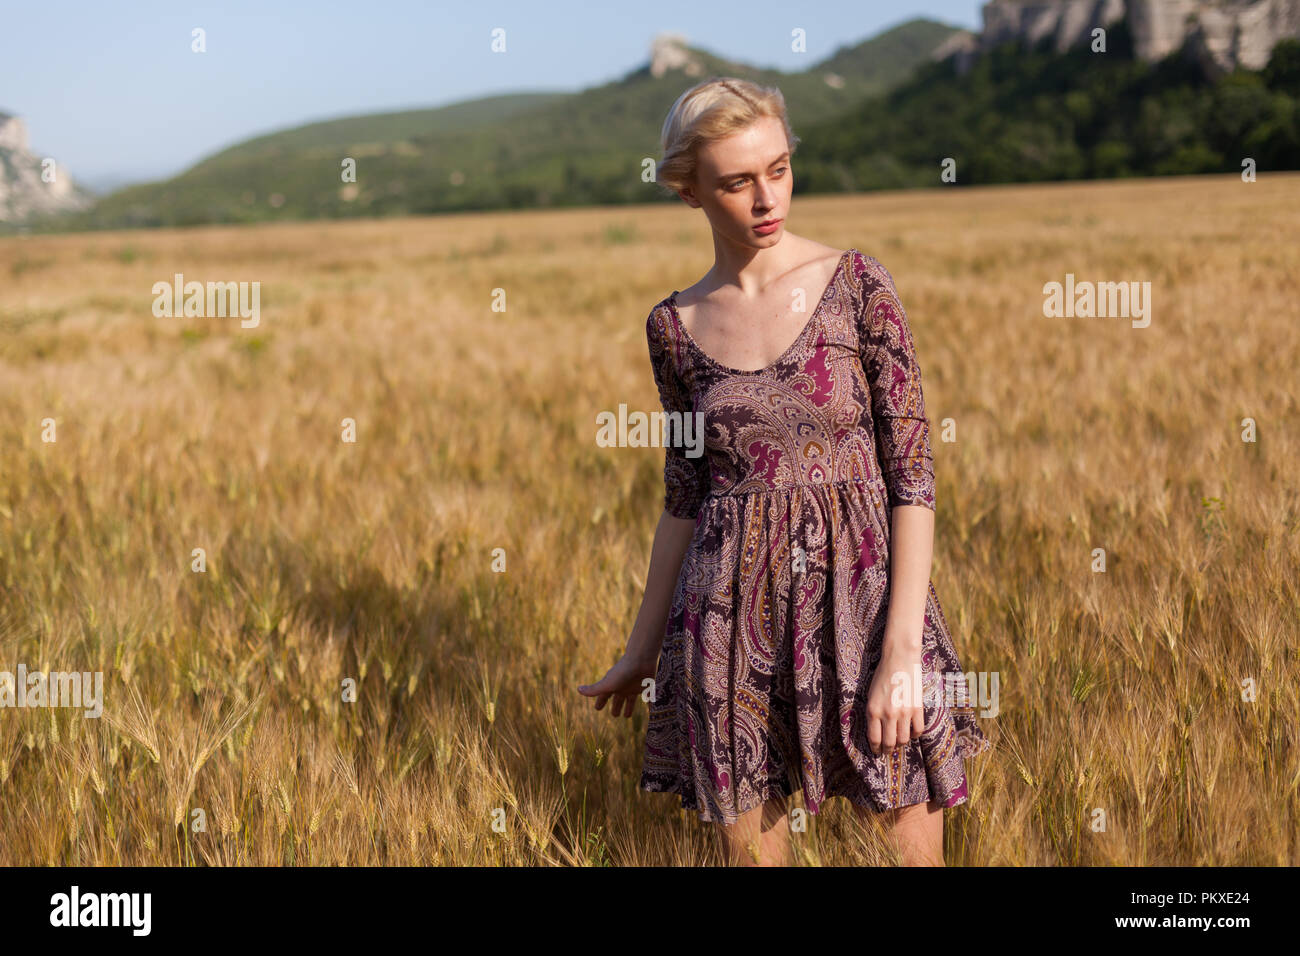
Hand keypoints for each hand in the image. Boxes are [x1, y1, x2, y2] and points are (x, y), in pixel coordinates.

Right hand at [577, 651, 658, 718]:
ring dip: (629, 707)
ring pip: (630, 699)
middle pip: (618, 699)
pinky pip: (648, 697)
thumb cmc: (623, 672)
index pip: (604, 696)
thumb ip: (594, 689)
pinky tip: (650, 709)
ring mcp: (635, 686)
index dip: (601, 702)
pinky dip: (649, 703)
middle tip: (615, 715)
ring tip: (627, 716)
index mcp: (613, 686)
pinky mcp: (646, 686)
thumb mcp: (607, 684)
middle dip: (615, 706)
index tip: (597, 708)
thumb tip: (578, 690)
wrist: (641, 659)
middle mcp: (623, 686)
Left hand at [864, 639, 924, 755]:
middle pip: (889, 743)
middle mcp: (888, 715)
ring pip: (903, 739)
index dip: (876, 749)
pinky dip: (914, 735)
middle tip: (887, 752)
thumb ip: (873, 714)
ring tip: (898, 743)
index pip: (874, 739)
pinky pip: (918, 730)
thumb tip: (876, 732)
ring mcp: (904, 713)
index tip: (876, 752)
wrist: (899, 660)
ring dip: (900, 744)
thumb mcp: (870, 696)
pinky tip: (910, 733)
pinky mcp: (917, 708)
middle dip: (887, 750)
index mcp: (873, 711)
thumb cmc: (882, 676)